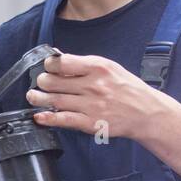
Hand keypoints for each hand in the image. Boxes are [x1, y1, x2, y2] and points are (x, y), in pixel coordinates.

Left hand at [25, 52, 170, 142]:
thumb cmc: (127, 89)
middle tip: (41, 83)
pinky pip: (64, 119)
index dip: (49, 64)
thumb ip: (83, 64)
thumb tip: (58, 57)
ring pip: (55, 100)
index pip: (62, 62)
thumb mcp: (109, 68)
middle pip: (53, 81)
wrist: (147, 112)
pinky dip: (48, 118)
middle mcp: (93, 85)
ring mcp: (91, 105)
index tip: (47, 67)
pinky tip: (40, 116)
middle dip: (42, 81)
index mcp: (97, 67)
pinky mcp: (90, 123)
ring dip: (38, 98)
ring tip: (33, 96)